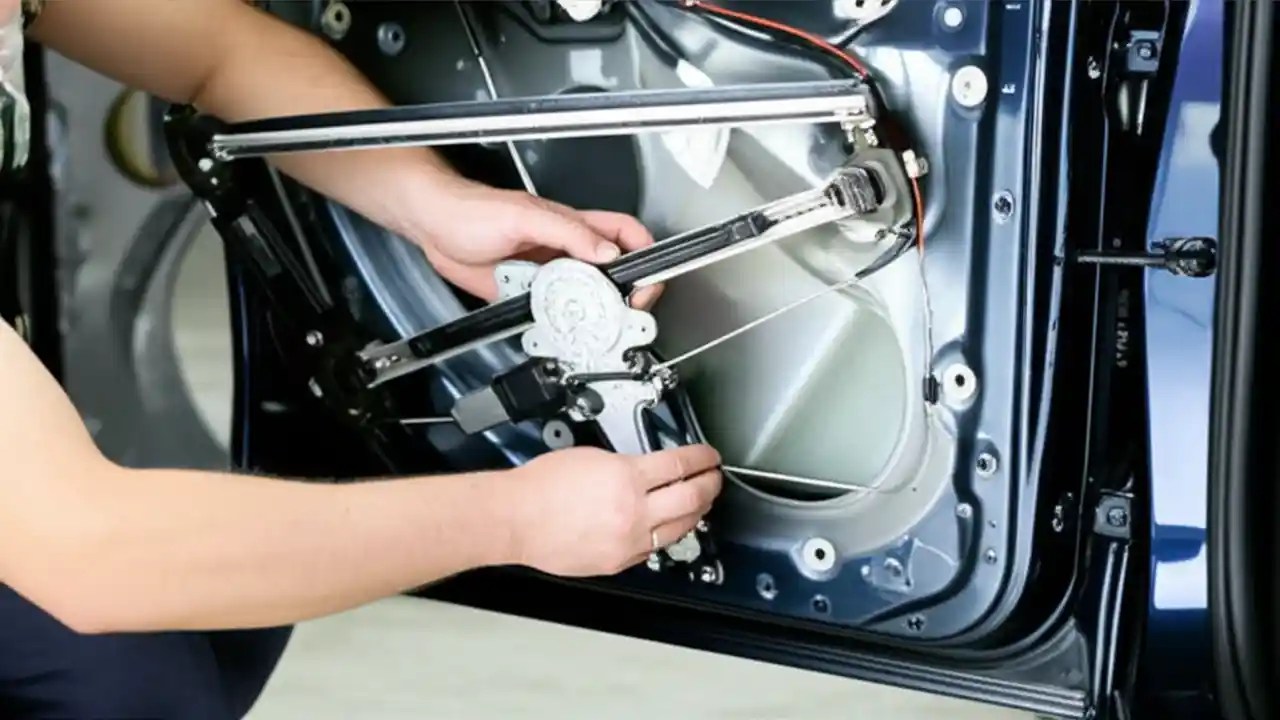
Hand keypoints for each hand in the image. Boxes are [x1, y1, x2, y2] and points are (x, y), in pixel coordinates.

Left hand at [412, 178, 663, 307]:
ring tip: (591, 324)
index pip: (624, 235)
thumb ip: (568, 232)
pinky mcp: (526, 293)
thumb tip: (606, 252)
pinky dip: (557, 323)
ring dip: (590, 312)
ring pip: (583, 297)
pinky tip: (554, 326)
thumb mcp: (525, 216)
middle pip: (611, 273)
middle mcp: (565, 250)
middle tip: (622, 311)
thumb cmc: (471, 209)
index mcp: (573, 226)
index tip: (644, 279)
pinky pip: (551, 312)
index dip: (644, 255)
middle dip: (624, 293)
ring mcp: (547, 274)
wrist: (432, 226)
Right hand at [506, 444, 722, 576]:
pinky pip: (653, 548)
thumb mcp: (591, 457)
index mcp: (626, 477)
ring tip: (698, 503)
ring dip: (695, 513)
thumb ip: (625, 465)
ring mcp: (629, 540)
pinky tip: (667, 527)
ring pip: (679, 528)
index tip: (709, 457)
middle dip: (710, 485)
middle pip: (691, 497)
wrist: (516, 518)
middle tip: (714, 479)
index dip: (702, 459)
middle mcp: (633, 511)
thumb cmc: (541, 487)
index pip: (680, 465)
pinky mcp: (619, 562)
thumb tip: (645, 470)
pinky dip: (665, 535)